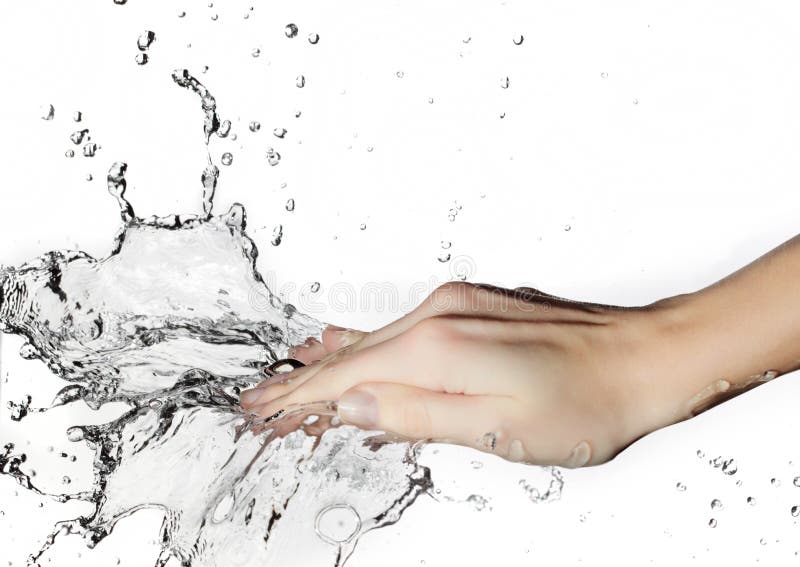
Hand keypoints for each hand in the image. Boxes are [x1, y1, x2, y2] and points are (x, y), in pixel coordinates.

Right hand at [240, 282, 692, 466]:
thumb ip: (414, 415)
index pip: (346, 379)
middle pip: (351, 355)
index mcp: (435, 347)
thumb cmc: (583, 402)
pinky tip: (350, 343)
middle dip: (303, 382)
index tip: (260, 412)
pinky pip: (401, 328)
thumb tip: (350, 406)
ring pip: (374, 339)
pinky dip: (369, 346)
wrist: (644, 358)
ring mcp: (454, 304)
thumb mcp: (495, 427)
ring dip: (330, 363)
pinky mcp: (470, 306)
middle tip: (259, 402)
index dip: (300, 400)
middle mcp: (436, 314)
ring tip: (291, 375)